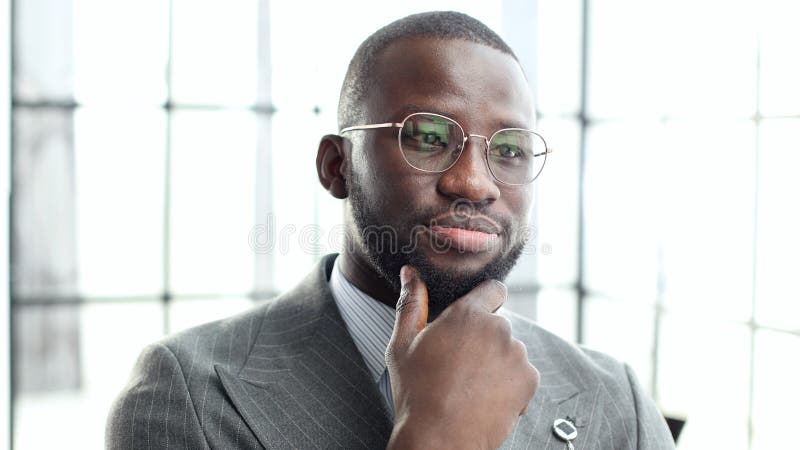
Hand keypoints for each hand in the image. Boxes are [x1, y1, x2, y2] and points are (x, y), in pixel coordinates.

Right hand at [385, 265, 538, 449]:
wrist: (438, 439)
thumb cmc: (416, 394)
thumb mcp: (402, 344)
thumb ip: (411, 303)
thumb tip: (410, 274)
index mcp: (467, 314)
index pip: (493, 289)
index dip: (485, 301)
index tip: (476, 318)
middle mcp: (497, 329)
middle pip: (498, 325)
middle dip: (484, 340)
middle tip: (460, 364)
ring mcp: (516, 354)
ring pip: (510, 351)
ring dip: (497, 363)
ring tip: (471, 385)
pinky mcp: (529, 379)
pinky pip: (523, 375)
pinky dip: (510, 385)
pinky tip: (485, 398)